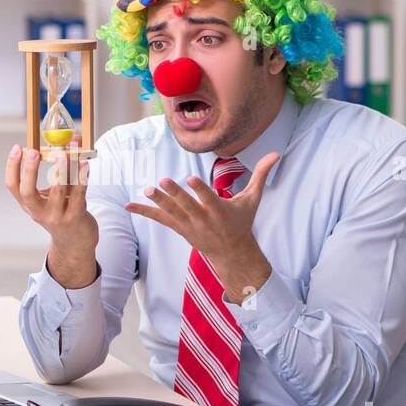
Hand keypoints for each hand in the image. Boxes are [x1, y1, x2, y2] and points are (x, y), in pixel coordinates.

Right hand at [5, 145, 98, 287]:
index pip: (13, 186)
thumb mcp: (51, 198)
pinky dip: (82, 178)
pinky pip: (79, 195)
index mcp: (29, 205)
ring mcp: (57, 217)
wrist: (75, 243)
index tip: (17, 148)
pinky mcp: (75, 218)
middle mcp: (39, 212)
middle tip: (34, 152)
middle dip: (30, 172)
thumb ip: (57, 173)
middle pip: (28, 193)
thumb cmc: (62, 214)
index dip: (12, 167)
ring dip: (61, 170)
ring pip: (58, 191)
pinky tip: (84, 164)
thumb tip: (68, 141)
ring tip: (65, 153)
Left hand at [124, 152, 278, 302]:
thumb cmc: (242, 221)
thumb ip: (261, 174)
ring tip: (146, 189)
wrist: (231, 252)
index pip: (208, 198)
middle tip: (163, 182)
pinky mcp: (179, 228)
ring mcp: (189, 225)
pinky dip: (145, 211)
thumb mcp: (253, 199)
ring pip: (172, 212)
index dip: (199, 190)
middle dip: (175, 195)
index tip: (191, 180)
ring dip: (158, 201)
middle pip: (187, 205)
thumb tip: (276, 153)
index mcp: (220, 210)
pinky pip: (160, 219)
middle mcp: (202, 219)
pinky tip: (129, 205)